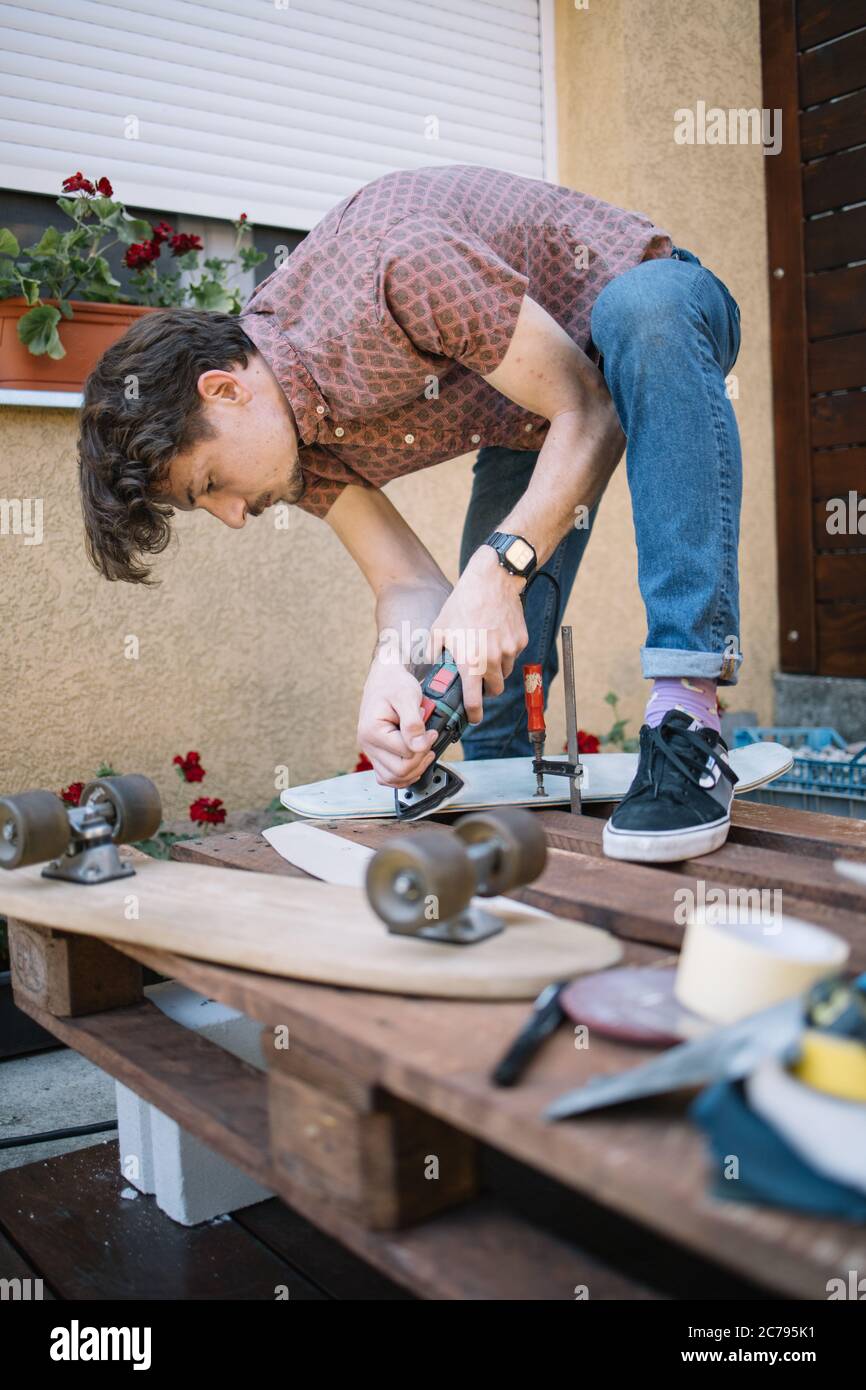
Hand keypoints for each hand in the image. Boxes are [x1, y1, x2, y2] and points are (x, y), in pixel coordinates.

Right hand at [357, 661, 437, 787]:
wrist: (385, 677)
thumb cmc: (394, 684)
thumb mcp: (407, 697)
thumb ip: (413, 723)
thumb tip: (420, 746)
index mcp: (372, 731)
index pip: (405, 754)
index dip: (424, 746)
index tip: (432, 731)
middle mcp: (367, 744)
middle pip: (399, 771)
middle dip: (420, 760)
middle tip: (429, 742)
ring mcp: (370, 750)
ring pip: (392, 779)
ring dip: (413, 771)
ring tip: (424, 753)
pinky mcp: (376, 753)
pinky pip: (387, 776)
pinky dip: (402, 776)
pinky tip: (414, 763)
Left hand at [430, 546, 528, 723]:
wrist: (492, 580)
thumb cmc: (463, 603)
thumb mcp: (439, 628)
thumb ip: (433, 653)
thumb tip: (430, 667)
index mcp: (471, 662)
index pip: (475, 702)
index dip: (474, 714)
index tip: (472, 717)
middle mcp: (493, 661)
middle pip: (495, 689)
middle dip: (487, 689)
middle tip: (478, 679)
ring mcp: (510, 650)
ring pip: (505, 671)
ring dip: (496, 669)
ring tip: (485, 651)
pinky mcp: (521, 639)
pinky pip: (514, 654)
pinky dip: (506, 651)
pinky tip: (495, 635)